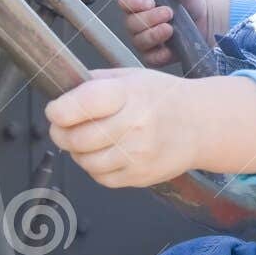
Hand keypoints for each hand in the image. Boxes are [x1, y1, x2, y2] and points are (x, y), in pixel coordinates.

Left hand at [44, 67, 197, 187]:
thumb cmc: (163, 98)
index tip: (55, 110)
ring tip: (87, 140)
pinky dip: (95, 167)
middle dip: (60, 133)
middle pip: (77, 138)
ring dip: (77, 152)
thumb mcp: (131, 77)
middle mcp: (134, 125)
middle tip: (63, 127)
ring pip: (85, 161)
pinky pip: (100, 177)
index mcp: (128, 94)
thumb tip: (62, 93)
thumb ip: (95, 82)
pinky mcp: (139, 176)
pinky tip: (105, 153)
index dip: (58, 110)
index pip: (81, 105)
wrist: (200, 125)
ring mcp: (137, 154)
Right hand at [118, 0, 212, 66]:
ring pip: (139, 41)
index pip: (125, 1)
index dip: (134, 2)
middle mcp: (137, 23)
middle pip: (131, 23)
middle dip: (150, 18)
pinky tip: (171, 49)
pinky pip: (150, 59)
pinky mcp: (154, 56)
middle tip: (168, 13)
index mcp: (139, 3)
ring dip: (154, 35)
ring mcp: (144, 40)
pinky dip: (160, 55)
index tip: (150, 2)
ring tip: (170, 29)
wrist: (204, 24)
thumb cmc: (189, 7)